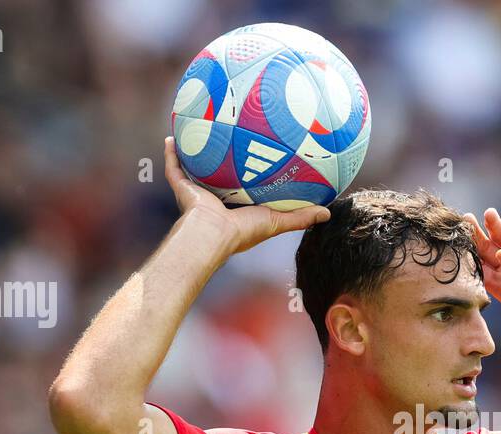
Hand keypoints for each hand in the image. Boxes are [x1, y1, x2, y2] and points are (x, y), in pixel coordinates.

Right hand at [163, 136, 329, 256]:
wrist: (211, 235)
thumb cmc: (243, 232)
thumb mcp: (277, 221)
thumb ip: (300, 217)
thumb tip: (328, 212)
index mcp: (236, 207)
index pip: (245, 189)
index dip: (251, 176)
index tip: (259, 159)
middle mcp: (215, 200)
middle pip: (219, 176)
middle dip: (222, 161)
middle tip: (229, 139)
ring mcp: (197, 194)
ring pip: (195, 169)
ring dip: (195, 153)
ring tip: (197, 131)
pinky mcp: (182, 188)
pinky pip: (174, 167)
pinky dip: (171, 153)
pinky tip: (172, 135)